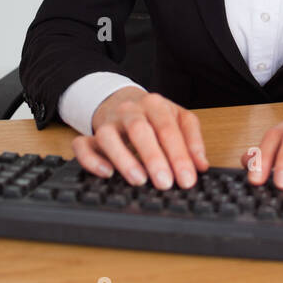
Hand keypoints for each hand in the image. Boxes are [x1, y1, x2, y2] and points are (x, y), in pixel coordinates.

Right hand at [71, 88, 208, 188]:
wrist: (121, 99)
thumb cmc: (154, 115)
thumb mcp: (178, 119)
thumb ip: (192, 140)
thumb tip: (201, 166)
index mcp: (155, 104)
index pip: (168, 128)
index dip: (179, 155)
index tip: (187, 179)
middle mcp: (130, 111)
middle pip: (140, 130)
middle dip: (153, 158)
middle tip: (165, 183)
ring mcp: (108, 122)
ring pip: (108, 137)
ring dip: (124, 159)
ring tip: (139, 180)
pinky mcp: (90, 135)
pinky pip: (82, 145)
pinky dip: (91, 160)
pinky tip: (107, 173)